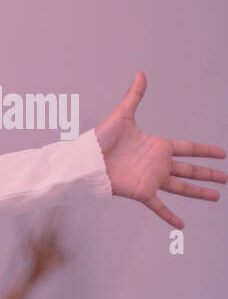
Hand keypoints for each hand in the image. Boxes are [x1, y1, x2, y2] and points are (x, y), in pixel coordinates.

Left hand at [93, 72, 225, 229]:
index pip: (188, 149)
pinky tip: (181, 225)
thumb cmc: (100, 138)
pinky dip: (170, 216)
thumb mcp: (123, 115)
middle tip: (226, 178)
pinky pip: (159, 206)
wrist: (86, 158)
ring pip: (181, 188)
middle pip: (189, 170)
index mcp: (157, 146)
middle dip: (208, 174)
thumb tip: (141, 73)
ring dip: (198, 193)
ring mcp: (151, 179)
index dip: (205, 151)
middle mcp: (158, 164)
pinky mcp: (142, 192)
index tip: (222, 154)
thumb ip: (134, 96)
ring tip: (216, 197)